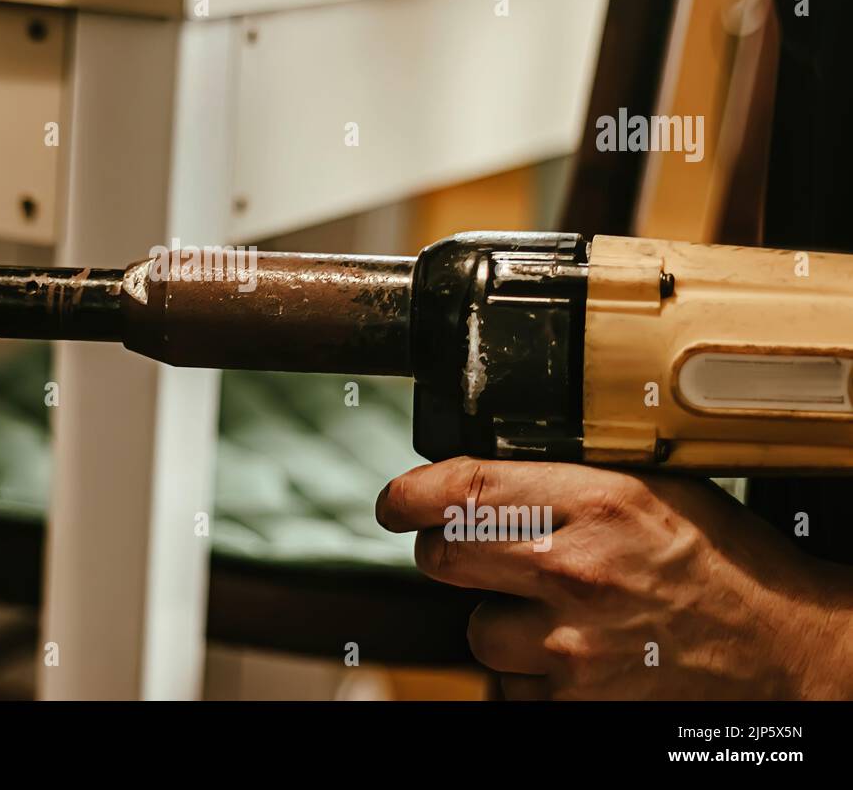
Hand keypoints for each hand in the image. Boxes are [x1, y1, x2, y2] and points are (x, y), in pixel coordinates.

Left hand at [376, 457, 852, 698]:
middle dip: (448, 552)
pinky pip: (513, 690)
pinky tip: (580, 660)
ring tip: (562, 619)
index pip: (463, 488)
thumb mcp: (652, 492)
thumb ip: (566, 481)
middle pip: (444, 557)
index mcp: (595, 504)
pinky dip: (534, 678)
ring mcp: (571, 649)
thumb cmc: (727, 569)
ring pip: (478, 632)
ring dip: (503, 625)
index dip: (410, 494)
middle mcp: (574, 573)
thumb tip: (483, 478)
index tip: (397, 501)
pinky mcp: (575, 708)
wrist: (791, 657)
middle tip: (475, 555)